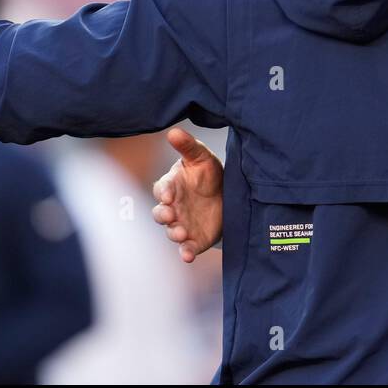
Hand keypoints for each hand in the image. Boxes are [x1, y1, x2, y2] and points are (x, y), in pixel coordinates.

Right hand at [151, 127, 223, 262]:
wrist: (227, 194)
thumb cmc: (208, 173)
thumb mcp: (201, 157)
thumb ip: (188, 146)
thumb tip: (173, 131)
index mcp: (171, 186)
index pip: (161, 189)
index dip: (164, 191)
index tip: (168, 194)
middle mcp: (173, 207)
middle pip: (160, 213)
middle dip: (163, 215)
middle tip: (170, 214)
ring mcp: (182, 224)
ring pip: (171, 232)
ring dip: (174, 234)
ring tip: (181, 233)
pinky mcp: (194, 239)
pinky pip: (186, 248)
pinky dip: (185, 253)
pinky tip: (188, 256)